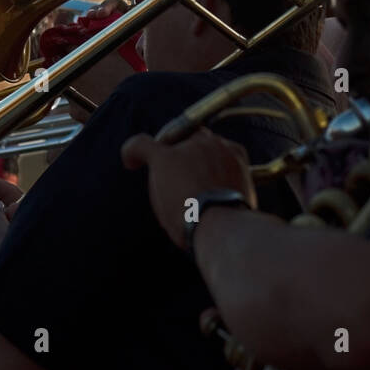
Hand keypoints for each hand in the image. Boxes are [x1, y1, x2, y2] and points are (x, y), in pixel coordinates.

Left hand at [121, 128, 254, 249]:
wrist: (223, 227)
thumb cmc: (232, 225)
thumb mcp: (240, 204)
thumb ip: (228, 194)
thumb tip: (222, 206)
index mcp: (235, 154)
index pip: (214, 147)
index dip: (204, 162)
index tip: (200, 180)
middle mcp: (213, 144)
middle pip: (192, 142)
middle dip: (186, 161)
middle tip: (182, 188)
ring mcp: (189, 148)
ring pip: (171, 145)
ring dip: (167, 164)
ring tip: (164, 185)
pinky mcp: (164, 158)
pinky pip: (141, 145)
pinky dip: (132, 152)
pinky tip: (130, 161)